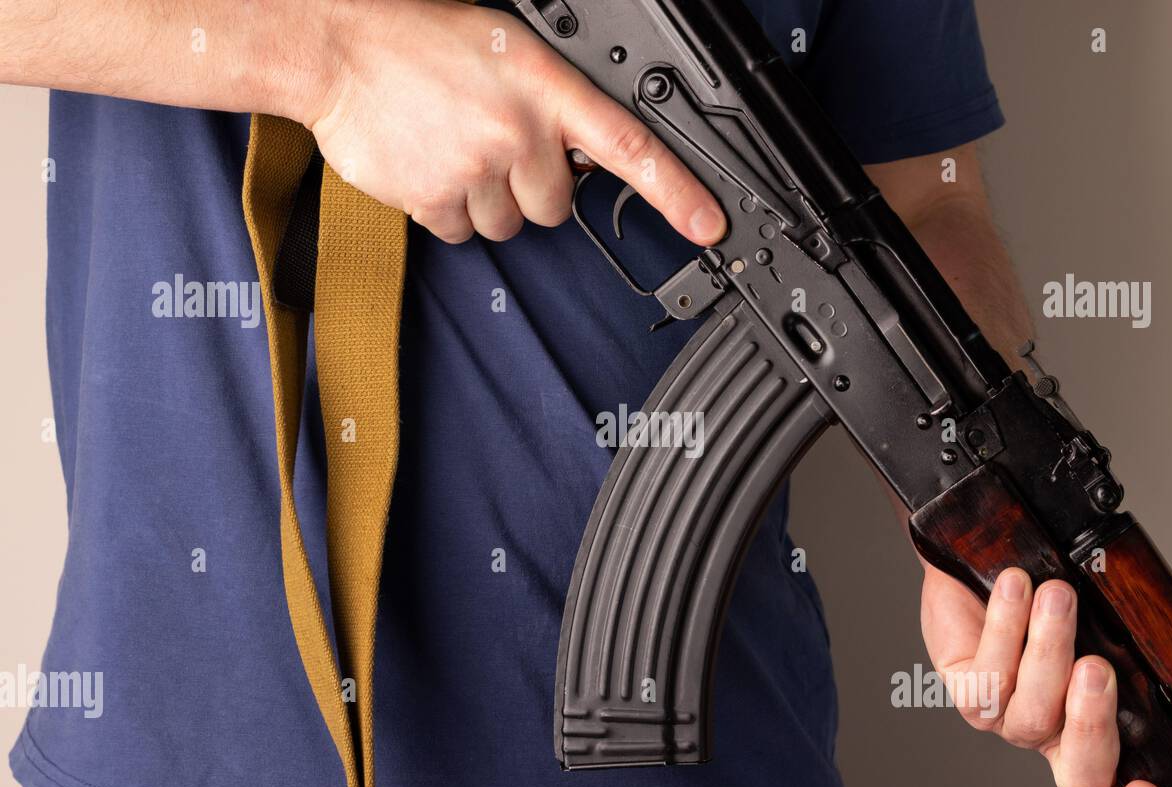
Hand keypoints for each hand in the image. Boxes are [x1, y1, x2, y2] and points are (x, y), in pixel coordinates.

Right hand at [303, 0, 726, 244]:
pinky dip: (445, 209)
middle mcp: (518, 132)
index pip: (630, 146)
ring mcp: (475, 169)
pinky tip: (427, 164)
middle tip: (493, 146)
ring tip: (452, 148)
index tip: (708, 225)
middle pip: (556, 206)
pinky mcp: (433, 199)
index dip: (676, 192)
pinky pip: (460, 234)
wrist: (338, 44)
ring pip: (508, 226)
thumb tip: (580, 156)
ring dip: (486, 200)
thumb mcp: (508, 52)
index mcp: (546, 89)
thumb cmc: (422, 41)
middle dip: (530, 187)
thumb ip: (551, 105)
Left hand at [919, 560, 1163, 786]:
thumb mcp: (1092, 614)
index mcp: (1090, 731)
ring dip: (1049, 649)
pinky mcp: (966, 693)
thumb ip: (1117, 633)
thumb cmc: (1040, 595)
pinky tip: (1014, 587)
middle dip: (1092, 724)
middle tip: (1096, 668)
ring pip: (1034, 711)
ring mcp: (1005, 719)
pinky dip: (1006, 624)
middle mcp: (1048, 735)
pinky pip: (989, 674)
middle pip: (1080, 772)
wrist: (973, 565)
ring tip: (1057, 596)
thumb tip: (1151, 620)